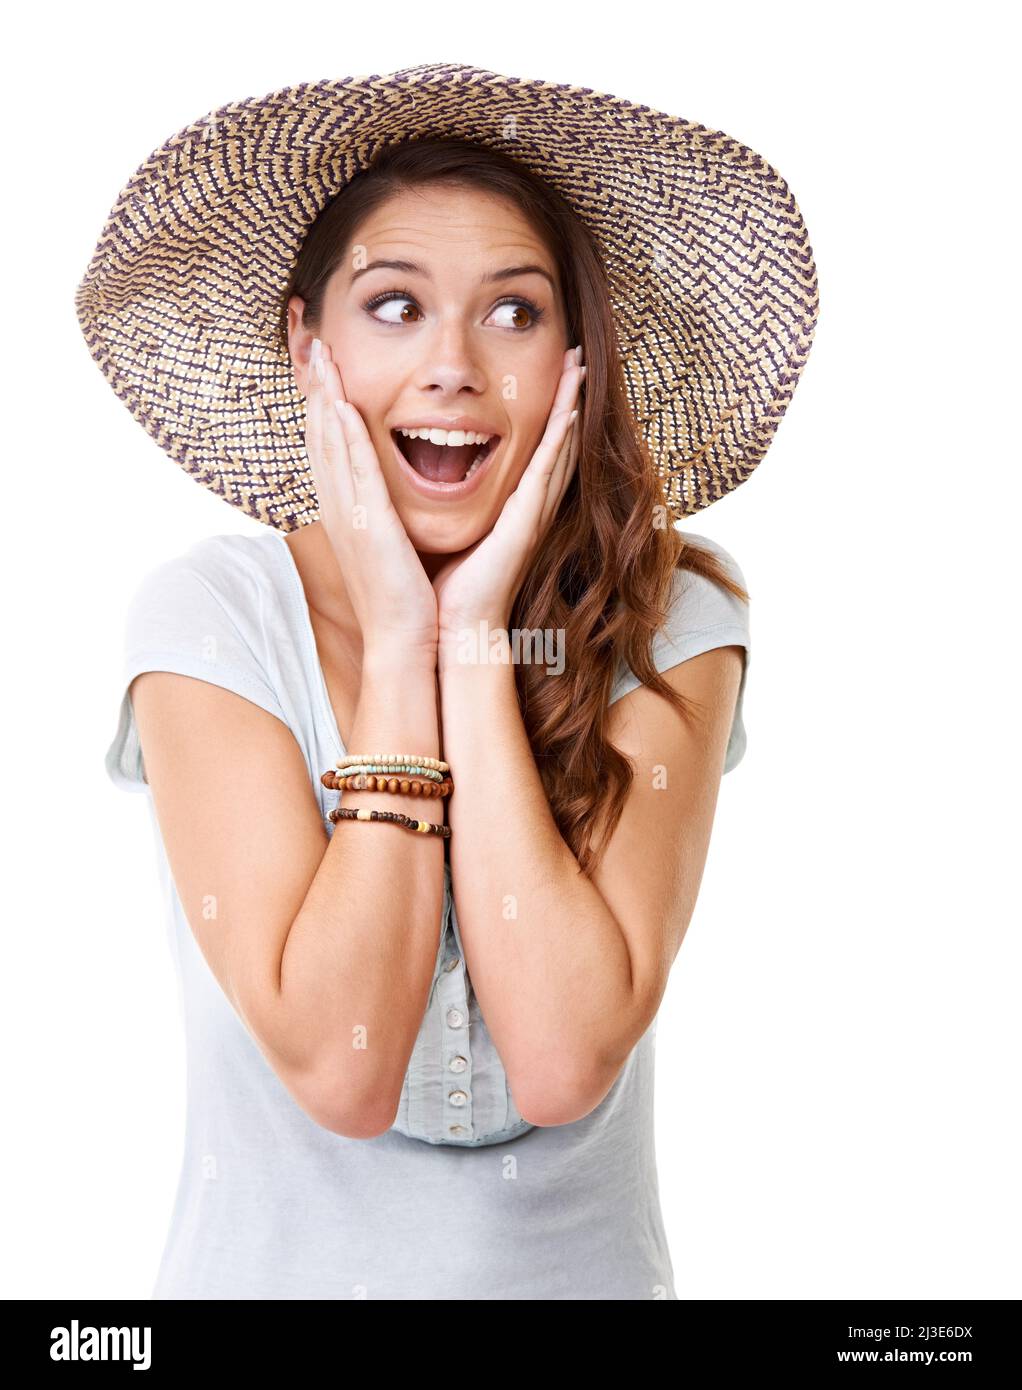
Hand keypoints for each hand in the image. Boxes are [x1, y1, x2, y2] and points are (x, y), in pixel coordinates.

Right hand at [304, 337, 438, 659]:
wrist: (404, 640)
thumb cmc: (402, 597)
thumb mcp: (386, 544)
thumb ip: (382, 513)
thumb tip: (383, 496)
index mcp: (346, 511)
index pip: (328, 446)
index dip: (321, 403)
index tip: (322, 365)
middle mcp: (339, 508)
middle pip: (320, 435)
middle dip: (315, 387)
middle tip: (312, 341)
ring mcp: (349, 516)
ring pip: (330, 445)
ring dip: (325, 397)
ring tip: (322, 356)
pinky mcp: (368, 527)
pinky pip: (354, 473)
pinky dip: (345, 438)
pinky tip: (342, 405)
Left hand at [433, 346, 583, 642]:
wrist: (454, 629)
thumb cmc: (447, 591)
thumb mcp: (446, 534)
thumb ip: (446, 508)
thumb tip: (421, 483)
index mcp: (509, 509)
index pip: (531, 450)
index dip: (544, 413)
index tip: (550, 377)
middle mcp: (527, 507)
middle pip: (554, 441)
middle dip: (567, 398)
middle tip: (576, 357)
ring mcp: (532, 514)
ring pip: (557, 446)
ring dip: (570, 404)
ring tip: (579, 366)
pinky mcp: (526, 522)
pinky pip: (546, 471)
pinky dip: (560, 438)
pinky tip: (570, 409)